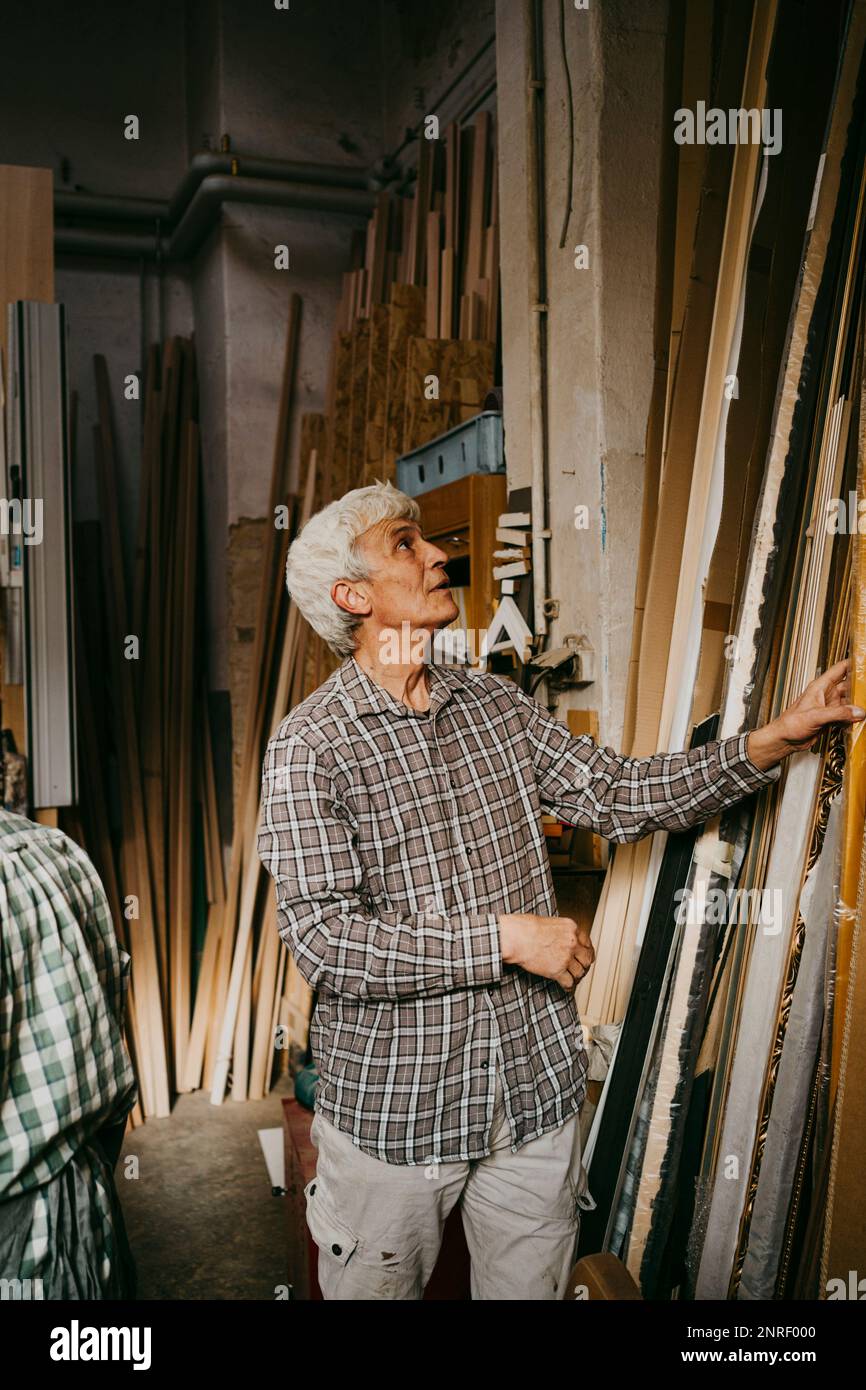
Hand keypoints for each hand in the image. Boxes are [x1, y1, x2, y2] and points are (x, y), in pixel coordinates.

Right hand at [499, 913, 594, 989]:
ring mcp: (566, 957)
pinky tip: (566, 986)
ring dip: (576, 976)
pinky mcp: (557, 971)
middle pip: (587, 958)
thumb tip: (561, 939)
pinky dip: (568, 986)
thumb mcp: (550, 922)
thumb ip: (561, 932)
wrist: (516, 937)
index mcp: (571, 928)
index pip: (587, 943)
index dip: (586, 951)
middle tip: (580, 968)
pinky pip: (569, 982)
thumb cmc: (525, 927)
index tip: (584, 956)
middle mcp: (572, 942)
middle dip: (584, 965)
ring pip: (580, 972)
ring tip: (572, 978)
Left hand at [746, 659, 864, 768]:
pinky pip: (847, 715)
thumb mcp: (815, 716)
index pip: (840, 669)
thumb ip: (838, 713)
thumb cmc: (790, 724)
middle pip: (849, 685)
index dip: (853, 663)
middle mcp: (826, 695)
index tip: (865, 662)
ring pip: (850, 701)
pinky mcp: (831, 719)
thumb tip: (858, 711)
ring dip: (858, 704)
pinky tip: (860, 719)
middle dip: (861, 686)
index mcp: (820, 687)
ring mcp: (829, 707)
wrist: (785, 740)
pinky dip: (854, 717)